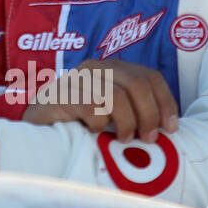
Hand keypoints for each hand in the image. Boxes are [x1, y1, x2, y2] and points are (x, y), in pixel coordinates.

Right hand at [21, 58, 178, 142]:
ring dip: (127, 123)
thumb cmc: (80, 123)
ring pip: (117, 96)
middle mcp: (96, 67)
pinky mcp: (63, 95)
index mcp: (112, 68)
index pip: (150, 76)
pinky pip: (93, 108)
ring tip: (122, 139)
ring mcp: (77, 79)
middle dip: (149, 115)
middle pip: (137, 84)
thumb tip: (168, 127)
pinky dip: (100, 125)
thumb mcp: (112, 113)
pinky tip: (94, 131)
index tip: (171, 128)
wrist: (36, 127)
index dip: (165, 102)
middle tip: (148, 138)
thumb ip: (134, 110)